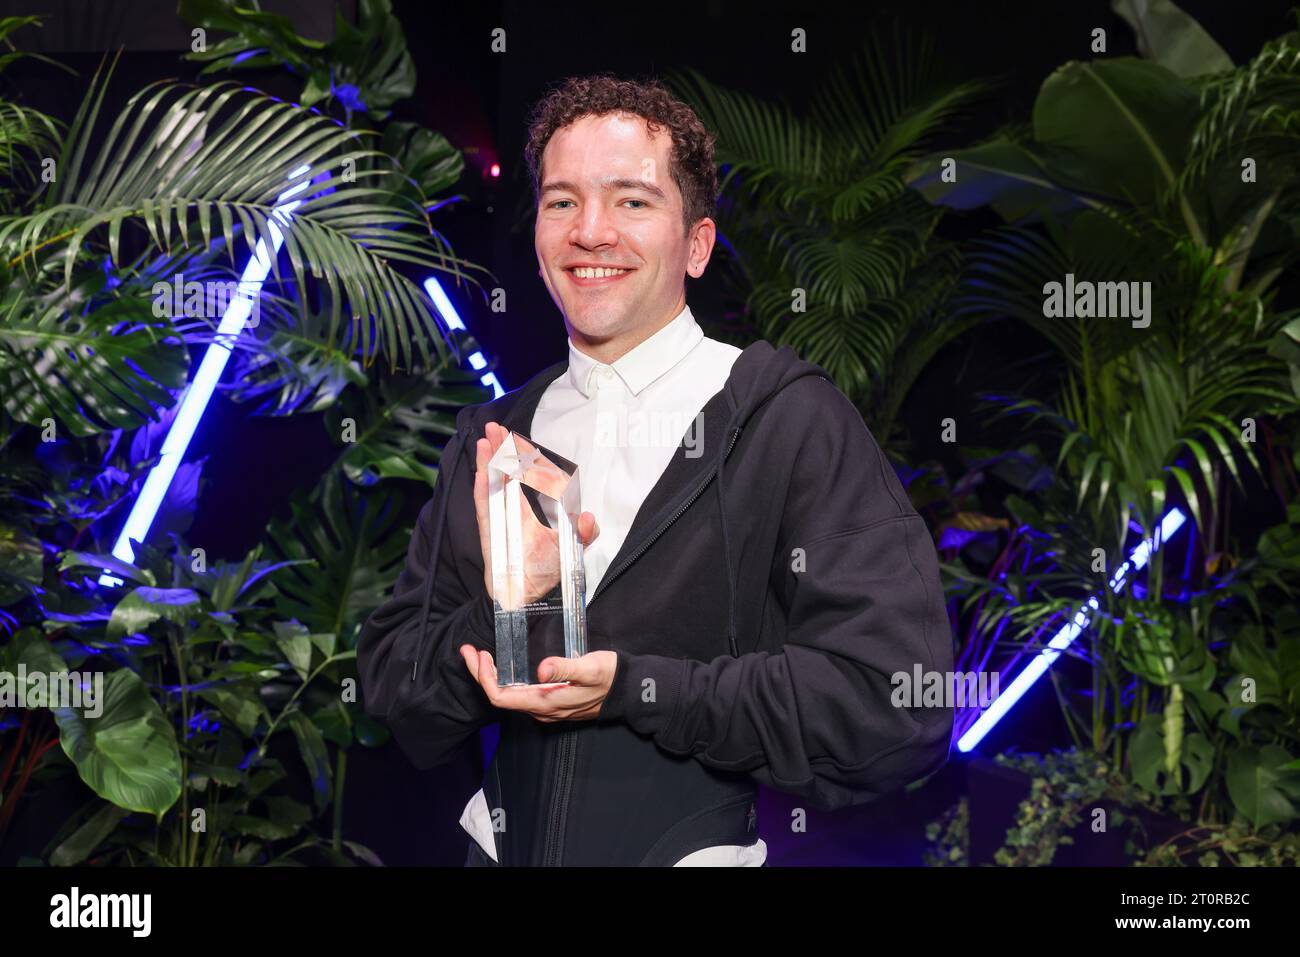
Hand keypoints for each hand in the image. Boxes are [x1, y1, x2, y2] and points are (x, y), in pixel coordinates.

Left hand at [459, 646, 616, 722]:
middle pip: (499, 697)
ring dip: (491, 676)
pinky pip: (518, 694)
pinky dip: (504, 678)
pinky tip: (503, 665)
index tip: (478, 654)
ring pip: (507, 696)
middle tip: (470, 649)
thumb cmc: (610, 678)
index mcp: (545, 703)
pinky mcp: (549, 701)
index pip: (501, 697)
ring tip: (481, 655)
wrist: (628, 691)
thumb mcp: (591, 669)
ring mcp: (544, 707)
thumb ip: (566, 669)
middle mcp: (541, 709)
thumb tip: (542, 669)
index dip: (483, 678)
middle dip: (480, 673)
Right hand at [472, 421, 598, 608]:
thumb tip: (589, 517)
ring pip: (493, 485)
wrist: (524, 597)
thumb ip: (583, 533)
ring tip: (484, 440)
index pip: (528, 474)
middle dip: (502, 449)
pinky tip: (481, 475)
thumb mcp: (570, 550)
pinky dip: (483, 493)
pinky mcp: (491, 534)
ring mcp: (500, 519)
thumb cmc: (546, 571)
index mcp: (533, 507)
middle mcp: (515, 509)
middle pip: (507, 473)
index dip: (524, 454)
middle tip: (494, 427)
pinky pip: (486, 511)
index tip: (518, 437)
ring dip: (489, 463)